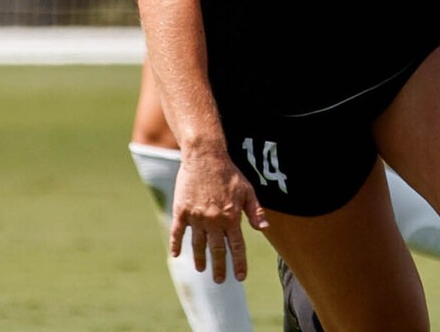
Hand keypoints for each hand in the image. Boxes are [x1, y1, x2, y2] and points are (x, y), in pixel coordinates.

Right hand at [169, 145, 267, 282]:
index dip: (239, 263)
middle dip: (219, 266)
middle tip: (220, 280)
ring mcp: (196, 217)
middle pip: (217, 249)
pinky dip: (176, 244)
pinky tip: (175, 255)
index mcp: (231, 217)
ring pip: (198, 244)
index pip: (237, 246)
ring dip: (200, 258)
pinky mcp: (182, 211)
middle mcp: (214, 221)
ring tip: (201, 269)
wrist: (205, 157)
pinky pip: (178, 233)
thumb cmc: (229, 173)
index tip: (240, 277)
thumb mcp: (247, 190)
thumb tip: (264, 228)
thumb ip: (255, 211)